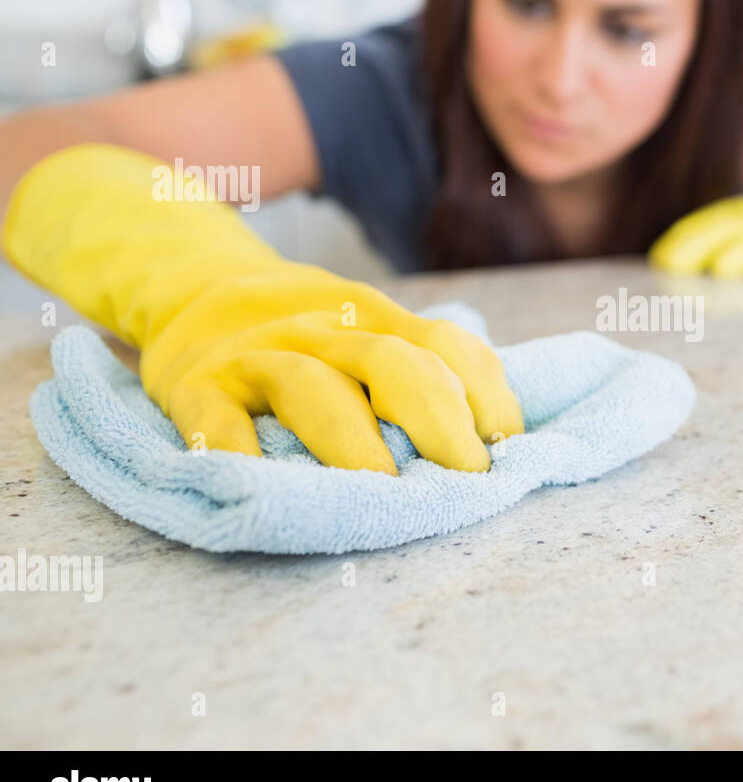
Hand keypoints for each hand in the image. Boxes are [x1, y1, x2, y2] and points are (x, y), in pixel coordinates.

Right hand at [141, 263, 523, 473]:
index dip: (488, 398)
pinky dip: (240, 455)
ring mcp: (259, 358)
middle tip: (464, 477)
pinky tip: (267, 486)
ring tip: (382, 489)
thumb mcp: (371, 335)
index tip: (509, 452)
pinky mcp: (196, 389)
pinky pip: (218, 421)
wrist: (193, 292)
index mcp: (378, 321)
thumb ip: (426, 374)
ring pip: (310, 387)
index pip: (449, 347)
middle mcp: (325, 334)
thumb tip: (505, 443)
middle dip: (437, 420)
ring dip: (352, 441)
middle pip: (391, 362)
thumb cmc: (310, 340)